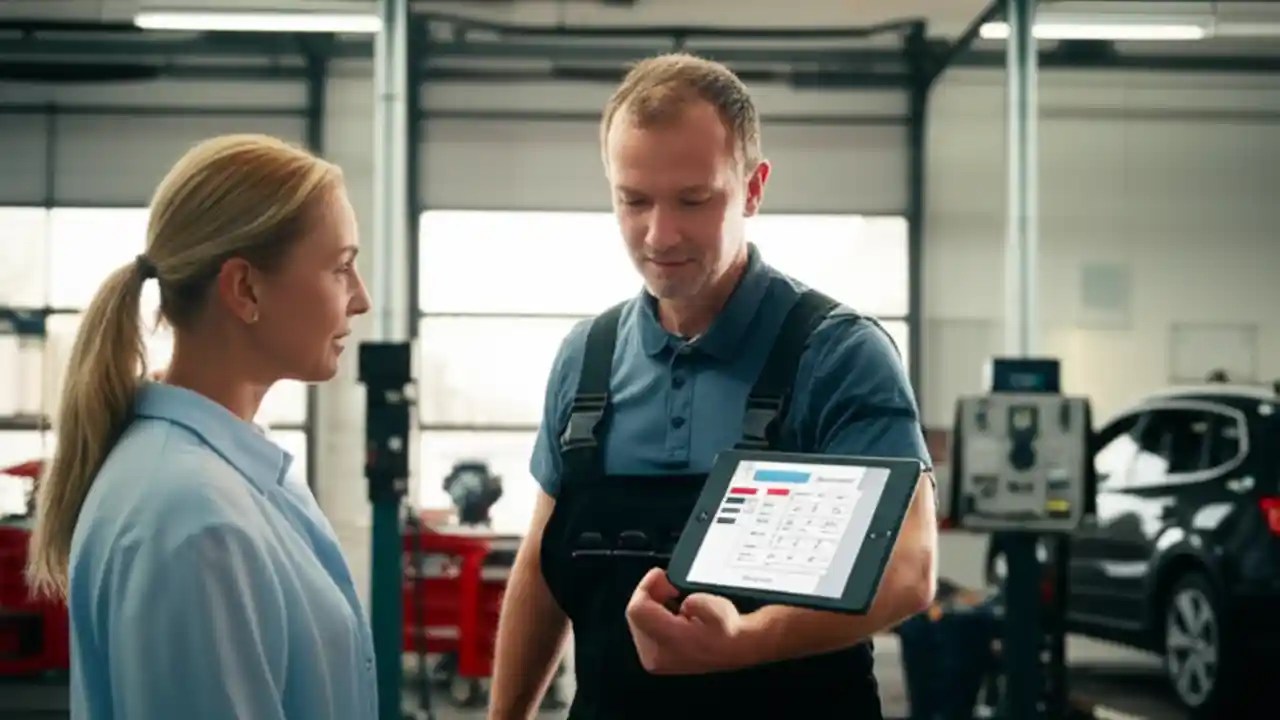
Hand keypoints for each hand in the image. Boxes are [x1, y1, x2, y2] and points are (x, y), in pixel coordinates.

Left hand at [625, 567, 747, 674]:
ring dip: (652, 603)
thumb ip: (692, 601)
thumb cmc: (728, 630)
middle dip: (650, 593)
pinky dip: (654, 614)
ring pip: (637, 620)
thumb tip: (682, 603)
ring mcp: (654, 659)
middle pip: (635, 614)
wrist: (735, 647)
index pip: (638, 609)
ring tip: (672, 597)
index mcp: (669, 643)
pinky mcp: (655, 658)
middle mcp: (657, 656)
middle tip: (668, 584)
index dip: (646, 586)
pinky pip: (643, 628)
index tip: (661, 575)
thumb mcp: (714, 607)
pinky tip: (670, 609)